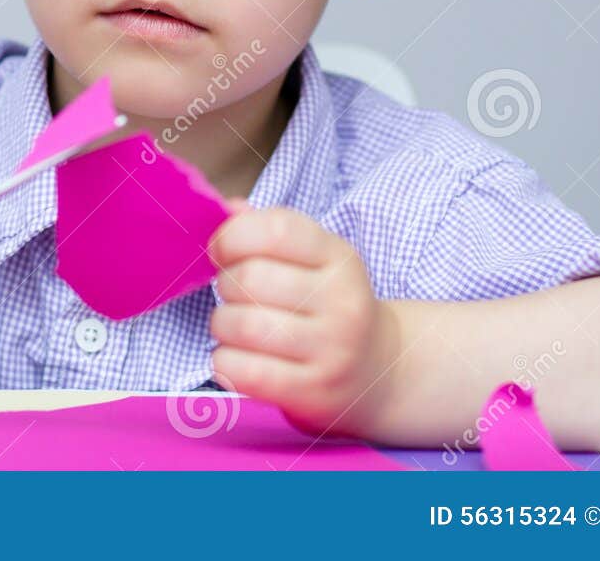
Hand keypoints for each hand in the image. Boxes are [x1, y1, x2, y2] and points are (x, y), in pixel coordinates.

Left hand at [208, 204, 398, 437]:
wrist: (378, 371)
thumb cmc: (327, 304)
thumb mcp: (313, 259)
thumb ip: (268, 229)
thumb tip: (226, 208)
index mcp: (339, 258)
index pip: (276, 230)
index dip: (232, 235)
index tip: (221, 250)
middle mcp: (342, 302)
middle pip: (251, 278)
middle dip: (225, 283)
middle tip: (232, 293)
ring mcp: (332, 350)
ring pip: (244, 326)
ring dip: (222, 324)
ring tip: (233, 326)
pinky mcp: (315, 392)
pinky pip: (246, 373)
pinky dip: (224, 363)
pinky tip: (234, 357)